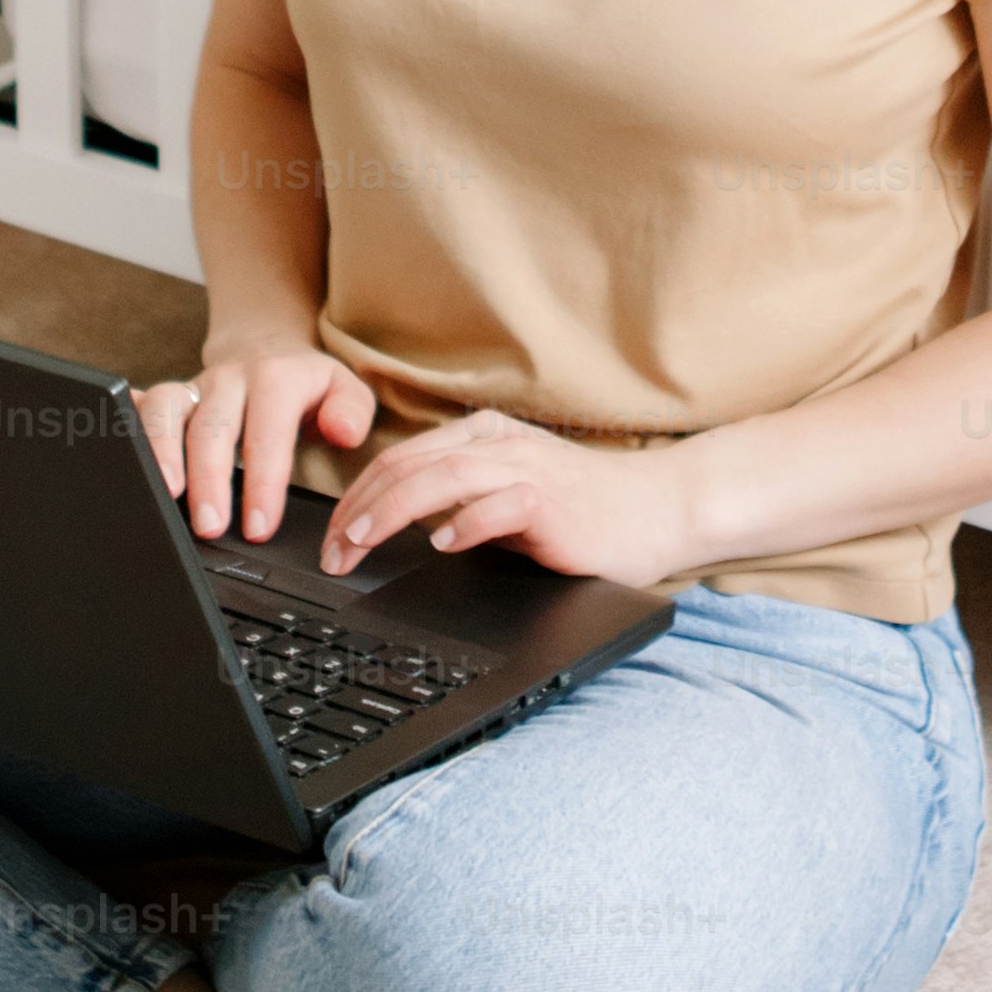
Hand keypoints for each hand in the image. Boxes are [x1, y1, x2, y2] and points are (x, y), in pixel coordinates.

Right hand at [132, 339, 376, 543]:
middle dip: (208, 478)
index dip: (263, 483)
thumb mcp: (343, 388)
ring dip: (161, 453)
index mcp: (275, 379)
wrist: (264, 346)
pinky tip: (112, 449)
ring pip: (166, 411)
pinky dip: (123, 424)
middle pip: (212, 426)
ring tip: (164, 494)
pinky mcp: (167, 396)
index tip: (258, 527)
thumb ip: (352, 410)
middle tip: (209, 526)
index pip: (268, 435)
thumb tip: (343, 432)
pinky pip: (137, 406)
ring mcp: (193, 386)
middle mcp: (229, 379)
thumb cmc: (303, 383)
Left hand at [310, 408, 700, 588]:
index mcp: (482, 437)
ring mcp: (526, 469)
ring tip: (361, 545)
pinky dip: (466, 523)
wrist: (660, 509)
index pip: (399, 460)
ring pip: (440, 479)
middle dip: (358, 511)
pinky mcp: (552, 501)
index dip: (355, 498)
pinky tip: (442, 545)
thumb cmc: (587, 510)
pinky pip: (499, 505)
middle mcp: (499, 445)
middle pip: (407, 467)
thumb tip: (397, 526)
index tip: (331, 539)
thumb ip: (461, 500)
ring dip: (390, 514)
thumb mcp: (509, 496)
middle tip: (332, 553)